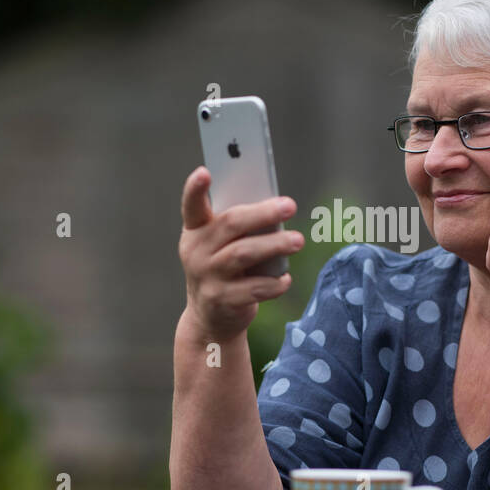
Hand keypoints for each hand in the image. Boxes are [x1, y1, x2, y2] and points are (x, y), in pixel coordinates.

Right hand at [178, 166, 303, 341]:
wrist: (210, 318)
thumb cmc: (224, 269)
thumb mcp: (222, 246)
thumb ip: (239, 228)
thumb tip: (276, 211)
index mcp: (195, 230)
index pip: (192, 206)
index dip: (195, 189)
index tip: (204, 172)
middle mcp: (196, 251)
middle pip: (231, 225)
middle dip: (262, 213)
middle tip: (290, 205)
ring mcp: (206, 277)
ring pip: (244, 253)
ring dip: (274, 244)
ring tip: (297, 240)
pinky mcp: (221, 300)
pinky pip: (254, 288)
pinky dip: (274, 282)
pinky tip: (285, 279)